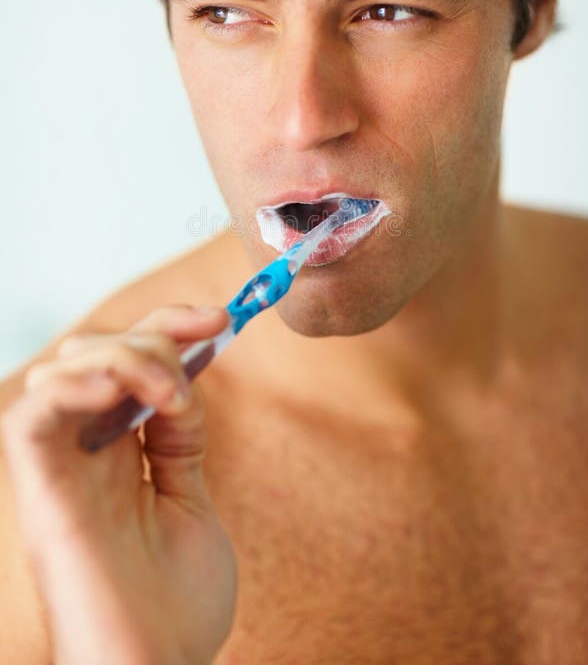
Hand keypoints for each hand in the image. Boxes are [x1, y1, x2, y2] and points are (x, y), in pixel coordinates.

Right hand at [0, 306, 236, 664]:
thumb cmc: (175, 605)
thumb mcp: (189, 499)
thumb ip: (180, 439)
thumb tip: (185, 377)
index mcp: (117, 451)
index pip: (128, 360)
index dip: (169, 325)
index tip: (222, 317)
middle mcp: (83, 451)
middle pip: (96, 350)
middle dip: (154, 334)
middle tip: (202, 356)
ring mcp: (60, 469)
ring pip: (62, 367)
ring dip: (124, 355)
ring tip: (171, 395)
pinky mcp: (41, 491)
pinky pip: (31, 414)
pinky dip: (77, 385)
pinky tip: (129, 394)